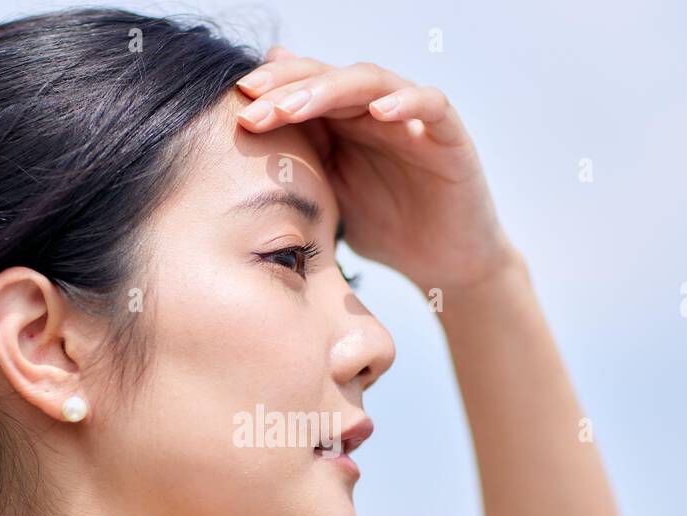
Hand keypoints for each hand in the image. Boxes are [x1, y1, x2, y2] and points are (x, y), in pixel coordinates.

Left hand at [234, 47, 514, 294]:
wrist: (443, 265)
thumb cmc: (387, 228)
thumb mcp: (330, 195)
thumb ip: (300, 160)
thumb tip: (254, 130)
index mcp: (346, 122)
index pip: (305, 88)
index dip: (272, 90)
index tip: (236, 107)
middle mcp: (377, 111)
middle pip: (330, 78)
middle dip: (288, 88)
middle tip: (252, 103)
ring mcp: (414, 119)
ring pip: (372, 82)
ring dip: (330, 90)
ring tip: (295, 107)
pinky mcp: (451, 137)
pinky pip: (433, 105)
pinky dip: (408, 102)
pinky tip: (380, 112)